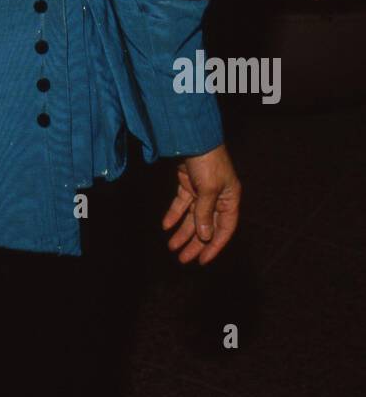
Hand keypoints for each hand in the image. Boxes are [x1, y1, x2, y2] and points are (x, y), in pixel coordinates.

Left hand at [161, 143, 240, 264]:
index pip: (224, 228)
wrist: (192, 136)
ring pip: (192, 217)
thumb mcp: (208, 189)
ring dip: (182, 231)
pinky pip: (181, 204)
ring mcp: (202, 190)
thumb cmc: (208, 161)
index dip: (214, 246)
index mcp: (230, 199)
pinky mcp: (188, 183)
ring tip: (172, 247)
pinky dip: (174, 214)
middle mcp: (218, 197)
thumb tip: (205, 236)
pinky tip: (166, 226)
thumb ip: (205, 213)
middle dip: (194, 243)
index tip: (202, 260)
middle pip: (206, 226)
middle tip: (183, 259)